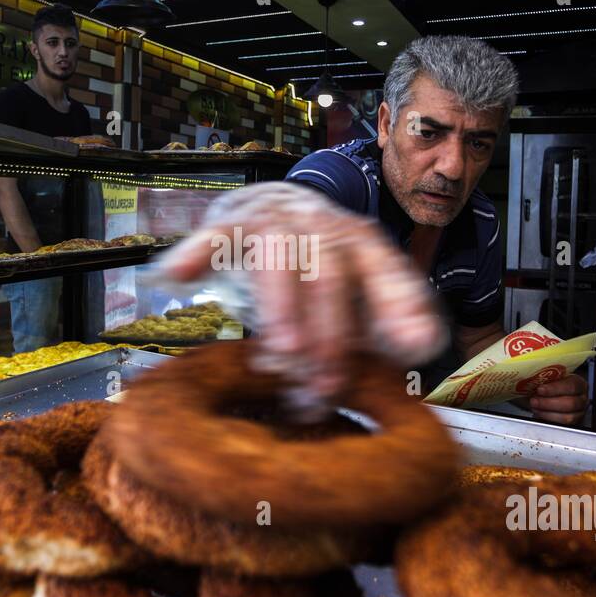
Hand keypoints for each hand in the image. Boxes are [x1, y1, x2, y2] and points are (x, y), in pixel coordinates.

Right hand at [156, 183, 446, 416]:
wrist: (275, 206)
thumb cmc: (318, 270)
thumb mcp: (356, 299)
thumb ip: (382, 329)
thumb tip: (419, 353)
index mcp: (365, 247)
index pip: (390, 274)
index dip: (402, 310)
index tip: (415, 348)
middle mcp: (325, 227)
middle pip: (332, 276)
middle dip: (329, 336)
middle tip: (322, 390)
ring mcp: (277, 220)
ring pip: (281, 257)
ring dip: (283, 310)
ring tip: (282, 356)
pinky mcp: (232, 220)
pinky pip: (215, 235)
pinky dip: (196, 254)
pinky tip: (176, 277)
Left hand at [528, 373, 588, 425]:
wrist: (548, 395)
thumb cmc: (550, 385)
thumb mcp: (549, 378)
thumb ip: (543, 378)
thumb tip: (529, 377)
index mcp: (578, 383)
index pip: (571, 386)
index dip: (555, 388)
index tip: (540, 389)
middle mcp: (581, 398)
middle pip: (570, 403)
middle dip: (549, 403)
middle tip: (534, 401)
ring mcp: (579, 412)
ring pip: (567, 417)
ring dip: (547, 414)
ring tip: (535, 408)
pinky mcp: (572, 424)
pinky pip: (562, 426)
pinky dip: (548, 421)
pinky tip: (539, 415)